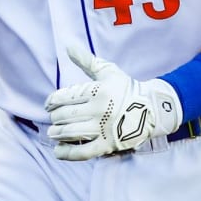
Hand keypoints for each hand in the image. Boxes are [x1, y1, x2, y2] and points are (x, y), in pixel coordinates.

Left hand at [44, 46, 181, 160]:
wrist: (151, 109)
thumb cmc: (126, 88)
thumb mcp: (107, 71)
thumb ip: (86, 61)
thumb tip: (68, 46)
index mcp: (97, 91)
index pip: (64, 97)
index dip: (51, 101)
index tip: (48, 105)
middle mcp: (99, 110)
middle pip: (65, 116)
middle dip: (55, 118)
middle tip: (53, 119)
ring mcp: (103, 129)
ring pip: (71, 133)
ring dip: (57, 133)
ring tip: (53, 132)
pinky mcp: (108, 145)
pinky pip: (83, 152)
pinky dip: (67, 153)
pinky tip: (58, 151)